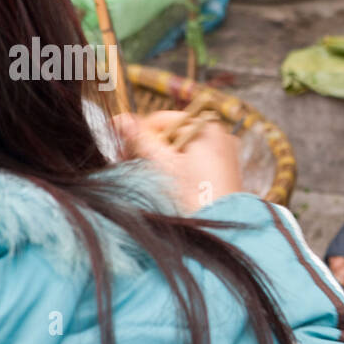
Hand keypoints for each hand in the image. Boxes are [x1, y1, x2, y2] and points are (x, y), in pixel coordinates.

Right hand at [113, 111, 243, 213]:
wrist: (220, 225)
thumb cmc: (194, 194)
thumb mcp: (162, 162)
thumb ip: (140, 139)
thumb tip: (119, 119)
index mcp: (206, 127)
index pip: (162, 120)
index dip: (140, 134)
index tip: (124, 151)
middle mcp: (219, 135)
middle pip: (173, 134)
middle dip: (151, 147)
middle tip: (131, 163)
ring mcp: (224, 152)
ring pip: (183, 148)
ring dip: (163, 158)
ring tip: (150, 174)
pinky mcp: (224, 170)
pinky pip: (196, 160)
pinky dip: (180, 167)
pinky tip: (168, 181)